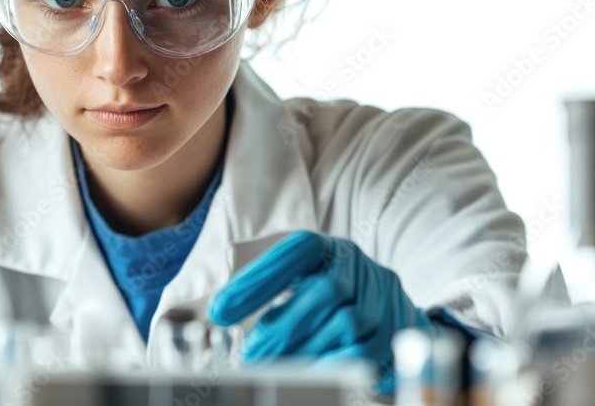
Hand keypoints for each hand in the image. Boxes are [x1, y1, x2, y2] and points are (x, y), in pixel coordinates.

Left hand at [207, 230, 431, 395]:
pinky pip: (369, 352)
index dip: (260, 278)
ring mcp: (385, 296)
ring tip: (277, 370)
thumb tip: (219, 312)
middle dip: (284, 328)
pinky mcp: (401, 328)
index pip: (297, 250)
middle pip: (326, 290)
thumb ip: (263, 290)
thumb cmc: (323, 297)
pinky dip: (334, 366)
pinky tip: (310, 375)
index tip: (219, 311)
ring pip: (349, 324)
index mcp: (328, 246)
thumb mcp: (295, 282)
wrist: (384, 308)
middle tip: (253, 355)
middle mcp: (360, 266)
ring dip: (308, 351)